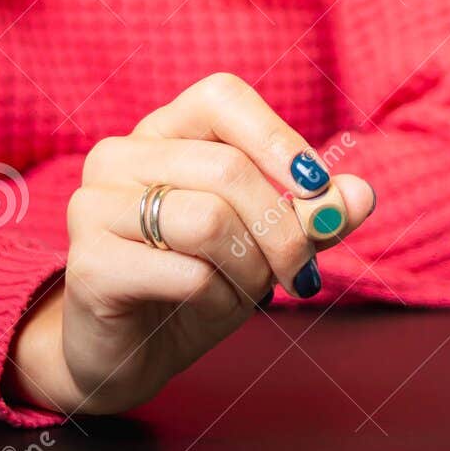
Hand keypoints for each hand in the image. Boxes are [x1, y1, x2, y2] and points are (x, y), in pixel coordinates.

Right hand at [4, 73, 375, 415]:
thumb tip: (361, 194)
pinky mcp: (88, 264)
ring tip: (250, 290)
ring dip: (251, 268)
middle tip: (302, 272)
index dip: (278, 138)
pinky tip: (209, 308)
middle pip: (227, 168)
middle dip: (283, 228)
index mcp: (163, 130)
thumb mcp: (266, 242)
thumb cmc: (199, 281)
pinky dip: (219, 299)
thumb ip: (313, 214)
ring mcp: (94, 205)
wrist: (130, 353)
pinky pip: (186, 273)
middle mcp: (119, 154)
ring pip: (208, 219)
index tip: (318, 189)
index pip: (222, 97)